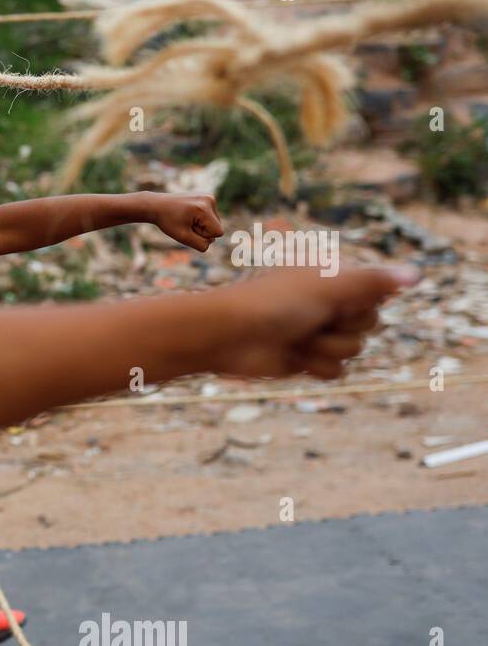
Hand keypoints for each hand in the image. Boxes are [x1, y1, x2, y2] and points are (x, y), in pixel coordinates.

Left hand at [145, 192, 222, 251]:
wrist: (157, 205)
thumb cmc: (167, 221)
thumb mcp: (183, 237)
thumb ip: (200, 244)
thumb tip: (212, 242)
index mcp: (204, 208)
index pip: (218, 232)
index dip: (204, 236)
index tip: (189, 229)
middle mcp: (210, 199)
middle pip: (217, 227)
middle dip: (202, 230)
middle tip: (185, 224)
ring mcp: (209, 196)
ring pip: (214, 222)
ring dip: (200, 225)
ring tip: (186, 219)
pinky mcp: (206, 196)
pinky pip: (210, 216)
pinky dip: (200, 219)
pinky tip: (188, 214)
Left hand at [210, 266, 412, 379]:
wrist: (228, 336)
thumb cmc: (272, 302)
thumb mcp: (328, 286)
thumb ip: (374, 282)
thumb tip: (417, 274)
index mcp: (336, 278)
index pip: (378, 296)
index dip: (359, 303)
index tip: (332, 300)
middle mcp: (331, 304)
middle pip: (369, 325)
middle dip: (341, 327)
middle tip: (310, 319)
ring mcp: (320, 332)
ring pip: (353, 352)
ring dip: (324, 347)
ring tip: (295, 338)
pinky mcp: (308, 360)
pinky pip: (336, 372)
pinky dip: (315, 366)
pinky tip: (292, 356)